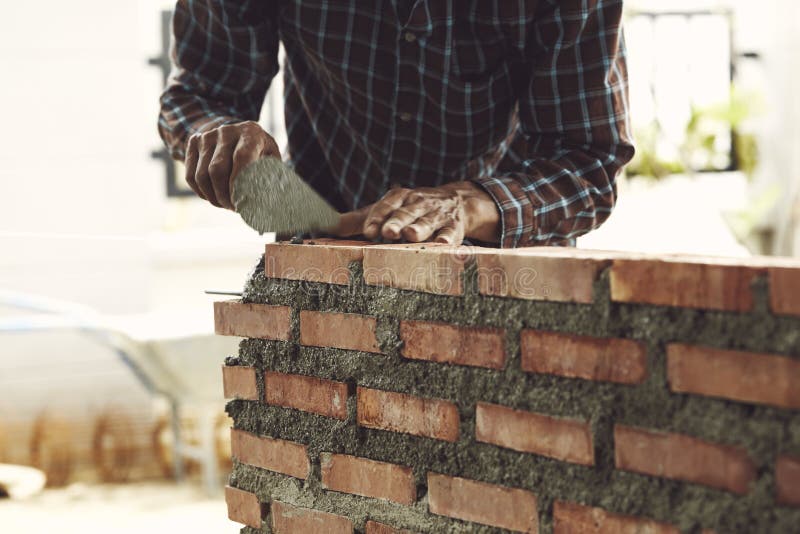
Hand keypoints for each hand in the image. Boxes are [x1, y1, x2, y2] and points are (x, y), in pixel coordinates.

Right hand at [184, 121, 279, 209]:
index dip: (239, 183)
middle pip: (217, 169)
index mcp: (251, 133)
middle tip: (234, 208)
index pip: (241, 158)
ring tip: (225, 205)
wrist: (237, 134)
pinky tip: (213, 198)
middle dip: (224, 196)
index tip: (241, 203)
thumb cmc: (260, 153)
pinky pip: (191, 176)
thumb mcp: (271, 160)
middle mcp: (227, 130)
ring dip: (213, 197)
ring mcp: (207, 135)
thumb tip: (277, 215)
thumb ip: (273, 181)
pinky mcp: (194, 142)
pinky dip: (201, 193)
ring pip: (201, 176)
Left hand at [333, 182, 499, 243]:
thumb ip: (358, 219)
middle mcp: (417, 203)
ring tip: (412, 235)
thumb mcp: (388, 209)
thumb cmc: (413, 209)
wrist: (457, 201)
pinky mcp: (454, 226)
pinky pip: (451, 232)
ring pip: (427, 221)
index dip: (377, 217)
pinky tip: (444, 243)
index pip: (385, 206)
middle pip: (405, 213)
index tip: (369, 231)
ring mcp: (437, 214)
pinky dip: (448, 237)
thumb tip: (324, 226)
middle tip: (388, 232)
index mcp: (398, 198)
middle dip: (397, 221)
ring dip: (420, 228)